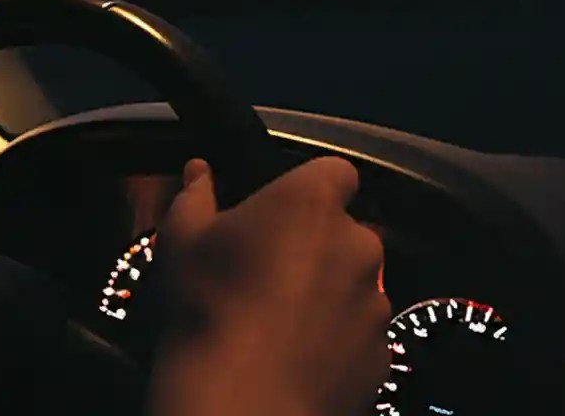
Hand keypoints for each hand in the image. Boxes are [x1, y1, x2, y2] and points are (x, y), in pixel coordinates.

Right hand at [148, 157, 389, 415]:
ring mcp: (376, 301)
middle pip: (346, 231)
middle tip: (269, 270)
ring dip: (328, 293)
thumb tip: (200, 170)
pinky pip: (360, 333)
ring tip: (280, 321)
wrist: (242, 398)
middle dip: (317, 245)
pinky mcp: (382, 352)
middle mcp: (358, 243)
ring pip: (355, 284)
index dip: (311, 188)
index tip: (281, 210)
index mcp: (311, 202)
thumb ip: (196, 195)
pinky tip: (296, 355)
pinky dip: (336, 339)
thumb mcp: (182, 238)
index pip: (336, 172)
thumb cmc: (209, 303)